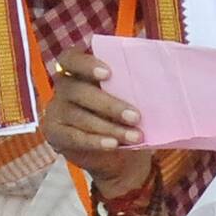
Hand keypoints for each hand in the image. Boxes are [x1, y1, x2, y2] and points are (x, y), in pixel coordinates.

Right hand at [42, 44, 153, 193]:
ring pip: (80, 116)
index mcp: (79, 71)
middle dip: (109, 104)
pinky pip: (74, 137)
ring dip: (109, 127)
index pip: (71, 59)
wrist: (119, 156)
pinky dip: (95, 141)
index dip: (86, 64)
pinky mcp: (55, 134)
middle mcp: (63, 87)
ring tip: (135, 136)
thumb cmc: (126, 116)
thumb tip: (160, 72)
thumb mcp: (130, 97)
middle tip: (136, 117)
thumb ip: (133, 83)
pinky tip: (112, 145)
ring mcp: (56, 111)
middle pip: (78, 91)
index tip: (108, 73)